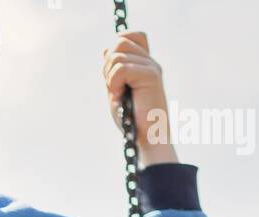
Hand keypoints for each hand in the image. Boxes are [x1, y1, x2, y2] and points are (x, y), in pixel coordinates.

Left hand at [102, 31, 176, 164]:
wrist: (147, 138)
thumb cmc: (132, 121)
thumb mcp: (117, 91)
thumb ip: (113, 71)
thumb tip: (106, 49)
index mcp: (144, 64)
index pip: (129, 36)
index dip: (115, 48)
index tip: (113, 74)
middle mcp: (150, 62)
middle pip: (120, 41)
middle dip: (108, 64)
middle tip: (114, 87)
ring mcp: (151, 67)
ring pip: (118, 53)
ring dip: (110, 76)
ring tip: (118, 93)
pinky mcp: (151, 75)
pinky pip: (121, 68)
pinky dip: (114, 83)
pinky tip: (120, 96)